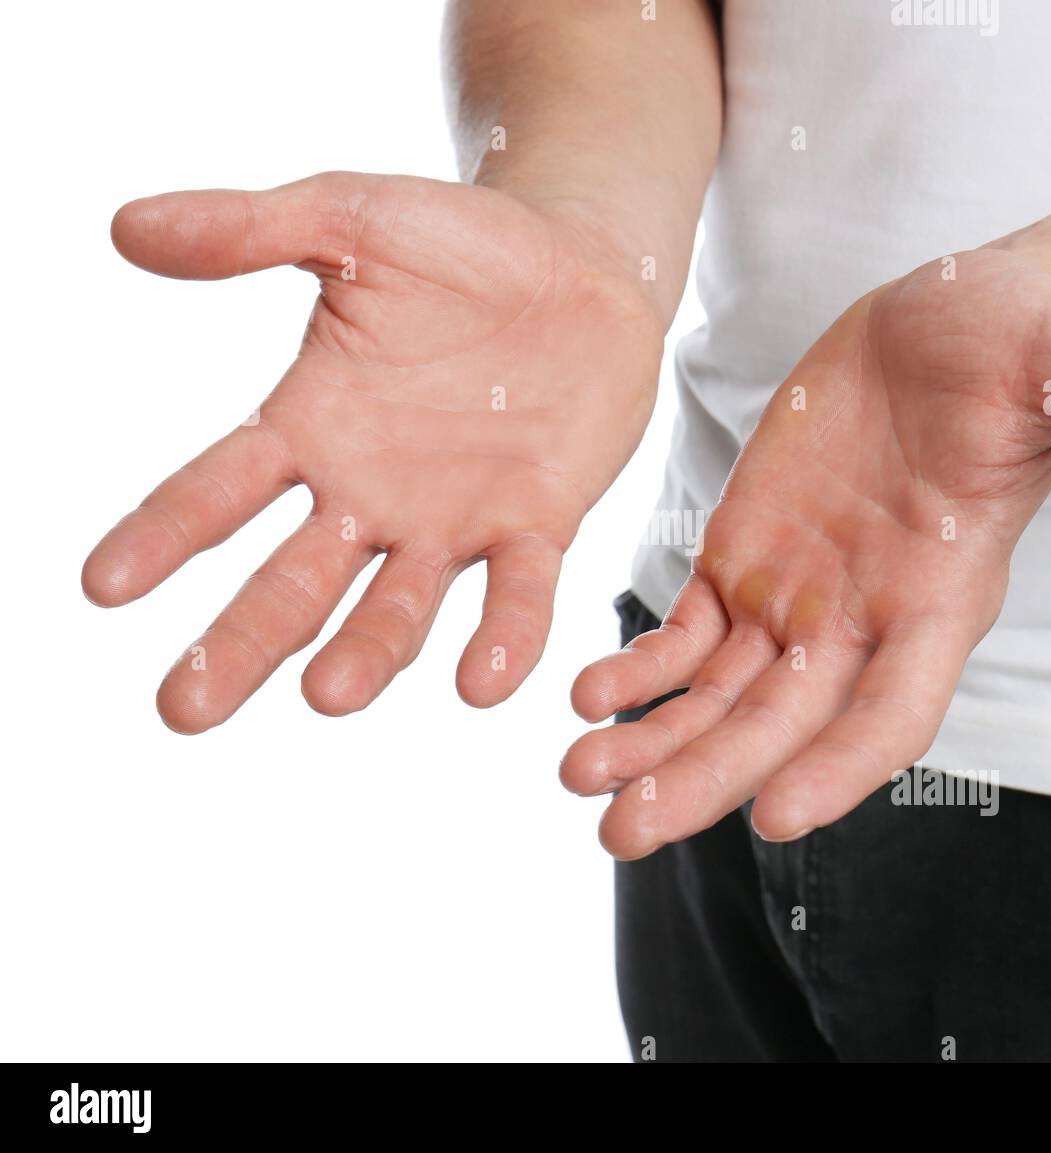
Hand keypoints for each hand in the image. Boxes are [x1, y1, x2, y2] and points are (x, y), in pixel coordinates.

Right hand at [83, 172, 661, 731]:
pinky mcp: (537, 525)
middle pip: (291, 583)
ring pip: (396, 606)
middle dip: (240, 644)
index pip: (217, 491)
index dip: (163, 536)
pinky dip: (502, 636)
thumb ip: (249, 231)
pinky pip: (517, 593)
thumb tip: (126, 227)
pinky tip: (483, 683)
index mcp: (311, 427)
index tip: (104, 587)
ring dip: (365, 652)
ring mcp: (453, 520)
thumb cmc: (464, 248)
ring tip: (330, 694)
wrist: (584, 267)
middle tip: (184, 709)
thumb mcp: (350, 220)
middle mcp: (370, 494)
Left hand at [563, 248, 1050, 857]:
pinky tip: (588, 695)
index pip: (894, 710)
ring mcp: (797, 595)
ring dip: (652, 743)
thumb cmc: (1019, 345)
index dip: (839, 768)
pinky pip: (684, 634)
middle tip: (624, 834)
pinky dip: (639, 668)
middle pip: (779, 729)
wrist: (945, 323)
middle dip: (705, 782)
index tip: (773, 817)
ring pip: (717, 697)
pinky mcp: (744, 558)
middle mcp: (862, 618)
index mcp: (942, 595)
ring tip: (578, 779)